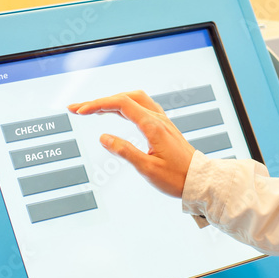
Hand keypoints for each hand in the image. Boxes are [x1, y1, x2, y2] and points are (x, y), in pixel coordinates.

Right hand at [67, 90, 195, 197]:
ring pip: (134, 99)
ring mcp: (161, 120)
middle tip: (78, 109)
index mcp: (152, 125)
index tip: (79, 111)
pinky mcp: (163, 125)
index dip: (97, 104)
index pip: (121, 104)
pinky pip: (141, 106)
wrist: (200, 180)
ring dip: (112, 100)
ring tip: (93, 109)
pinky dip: (125, 105)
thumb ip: (124, 151)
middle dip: (100, 100)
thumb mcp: (147, 169)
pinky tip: (117, 112)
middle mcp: (157, 118)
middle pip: (125, 97)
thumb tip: (103, 137)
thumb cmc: (176, 178)